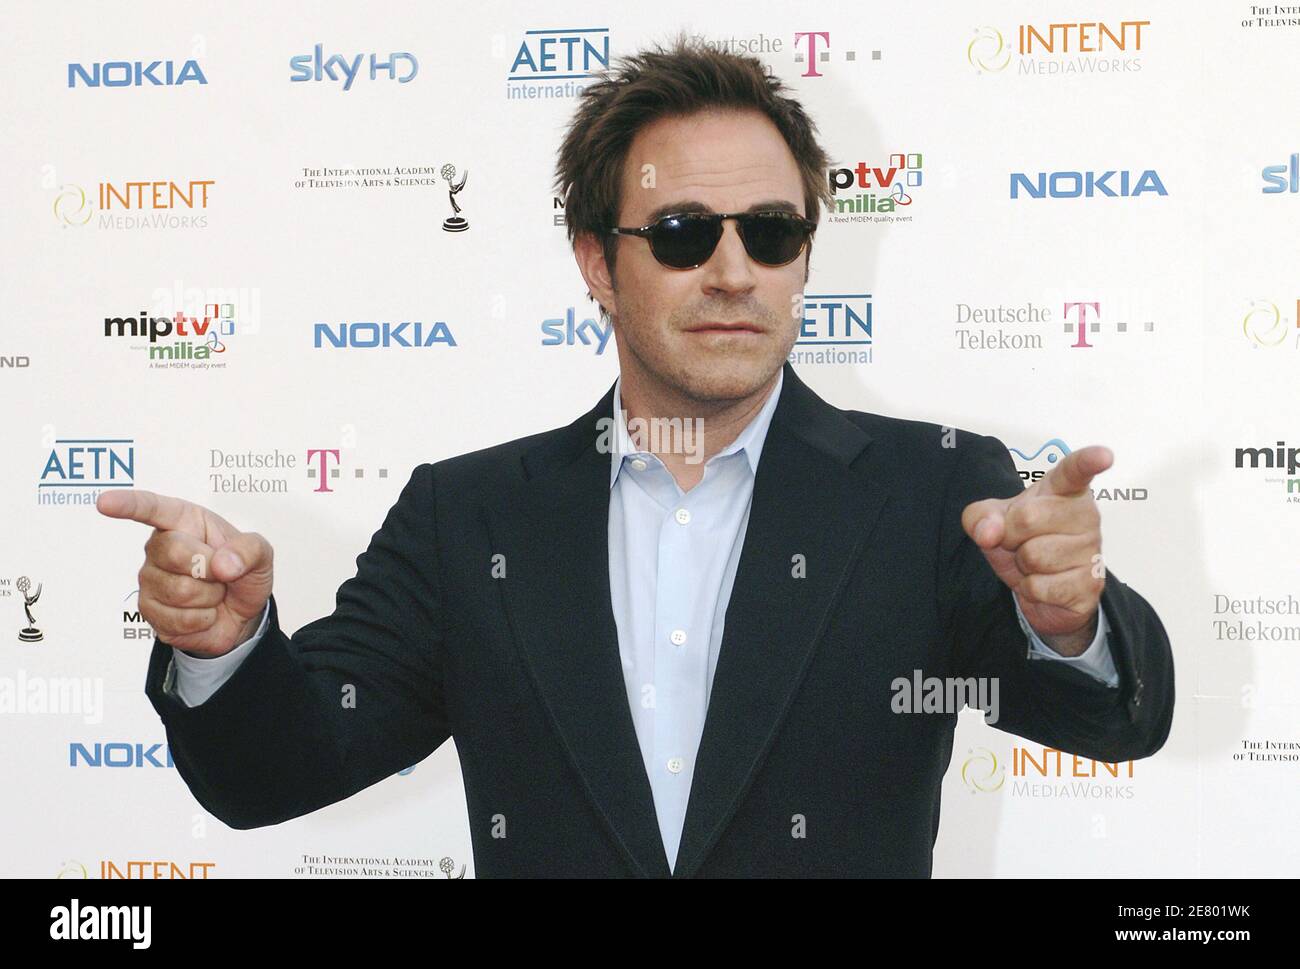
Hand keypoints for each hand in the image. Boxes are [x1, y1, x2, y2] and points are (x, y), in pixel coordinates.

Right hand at [96, 490, 273, 656]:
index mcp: (184, 521)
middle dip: (208, 567)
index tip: (106, 503)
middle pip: (172, 551)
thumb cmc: (244, 573)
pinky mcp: (148, 610)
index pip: (151, 508)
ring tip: (213, 592)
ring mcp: (150, 579)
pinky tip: (204, 612)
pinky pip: (178, 619)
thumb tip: (222, 564)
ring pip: (178, 589)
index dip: (128, 505)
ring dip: (210, 596)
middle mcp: (160, 546)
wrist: (242, 614)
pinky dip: (203, 619)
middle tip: (221, 573)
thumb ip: (249, 550)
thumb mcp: (261, 554)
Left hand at [960, 445, 1110, 649]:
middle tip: (1018, 540)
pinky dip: (1030, 589)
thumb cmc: (1021, 540)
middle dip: (1009, 535)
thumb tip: (989, 532)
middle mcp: (1085, 514)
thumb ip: (980, 517)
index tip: (1104, 455)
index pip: (1075, 471)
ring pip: (1034, 556)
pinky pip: (1041, 587)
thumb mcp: (990, 521)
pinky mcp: (1090, 583)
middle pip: (1028, 518)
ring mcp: (1092, 549)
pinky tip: (1043, 583)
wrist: (1041, 587)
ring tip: (1034, 562)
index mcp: (1063, 489)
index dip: (1088, 462)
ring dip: (1022, 565)